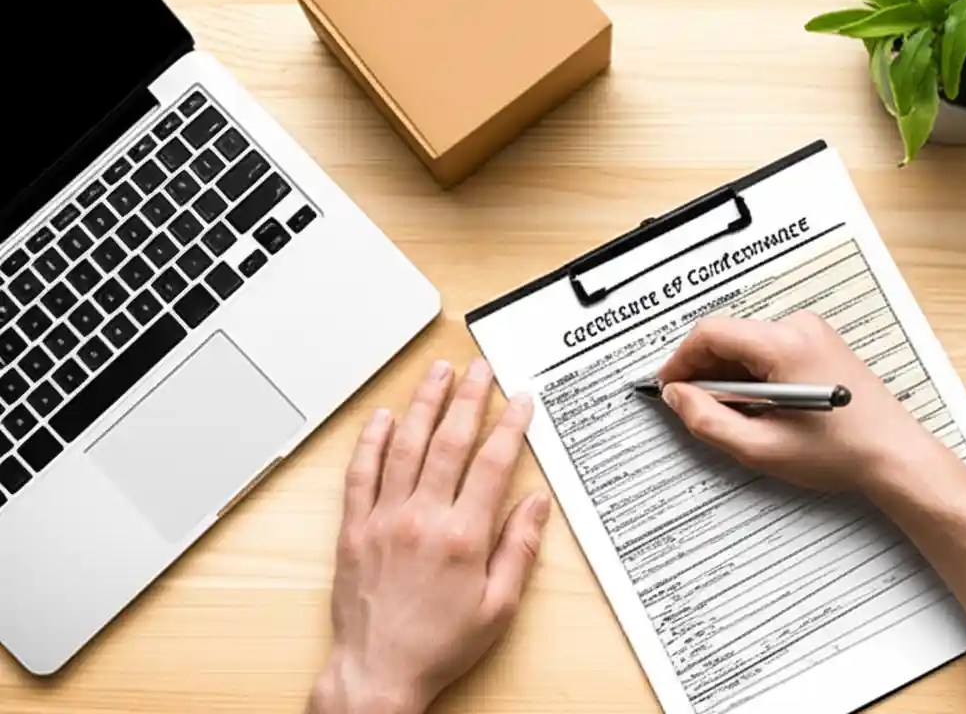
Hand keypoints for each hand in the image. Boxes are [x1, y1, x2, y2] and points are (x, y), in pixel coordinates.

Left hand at [308, 359, 550, 713]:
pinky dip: (371, 440)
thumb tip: (535, 503)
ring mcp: (384, 520)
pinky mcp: (354, 529)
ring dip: (423, 404)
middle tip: (480, 369)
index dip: (510, 425)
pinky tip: (382, 418)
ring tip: (438, 374)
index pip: (492, 463)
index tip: (520, 401)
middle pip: (449, 441)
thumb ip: (519, 549)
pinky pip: (361, 473)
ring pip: (404, 445)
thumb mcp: (499, 607)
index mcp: (463, 537)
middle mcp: (422, 519)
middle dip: (469, 397)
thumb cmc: (438, 646)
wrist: (378, 673)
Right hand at [657, 312, 949, 492]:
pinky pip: (767, 349)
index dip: (681, 361)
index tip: (670, 386)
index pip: (711, 333)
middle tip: (700, 409)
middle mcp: (799, 328)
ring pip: (746, 344)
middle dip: (706, 372)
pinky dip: (753, 374)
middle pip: (728, 337)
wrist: (893, 454)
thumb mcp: (761, 447)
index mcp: (785, 345)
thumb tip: (678, 396)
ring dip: (731, 376)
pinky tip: (763, 406)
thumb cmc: (842, 451)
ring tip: (742, 415)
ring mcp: (812, 332)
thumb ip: (708, 420)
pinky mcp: (818, 343)